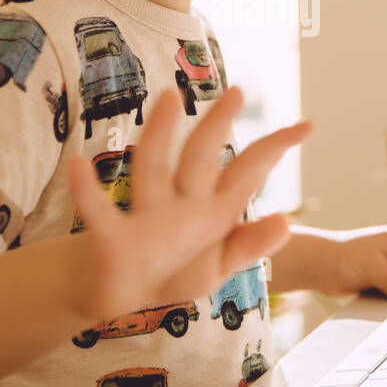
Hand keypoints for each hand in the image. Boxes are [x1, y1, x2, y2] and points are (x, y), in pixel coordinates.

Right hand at [63, 85, 312, 322]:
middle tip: (238, 91)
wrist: (119, 295)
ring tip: (165, 98)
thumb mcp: (217, 266)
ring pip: (153, 168)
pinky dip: (87, 191)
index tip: (308, 125)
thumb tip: (286, 222)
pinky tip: (78, 165)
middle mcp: (179, 203)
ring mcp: (146, 215)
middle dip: (219, 125)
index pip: (247, 172)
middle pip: (201, 156)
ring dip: (159, 134)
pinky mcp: (114, 239)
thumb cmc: (170, 272)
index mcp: (210, 210)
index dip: (275, 148)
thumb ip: (249, 247)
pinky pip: (100, 213)